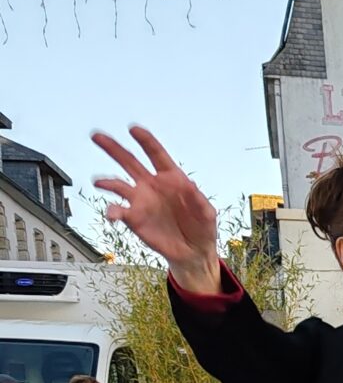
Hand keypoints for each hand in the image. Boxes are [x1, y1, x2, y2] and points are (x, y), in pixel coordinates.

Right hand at [91, 127, 221, 291]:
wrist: (193, 252)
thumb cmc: (202, 228)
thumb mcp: (206, 213)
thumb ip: (198, 199)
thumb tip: (188, 185)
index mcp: (171, 178)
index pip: (156, 155)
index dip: (146, 141)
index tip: (134, 129)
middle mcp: (152, 185)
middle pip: (129, 162)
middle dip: (113, 148)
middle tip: (97, 136)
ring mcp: (141, 201)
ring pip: (118, 184)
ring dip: (106, 181)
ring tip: (99, 182)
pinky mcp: (134, 218)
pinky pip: (118, 211)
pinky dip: (112, 211)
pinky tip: (112, 214)